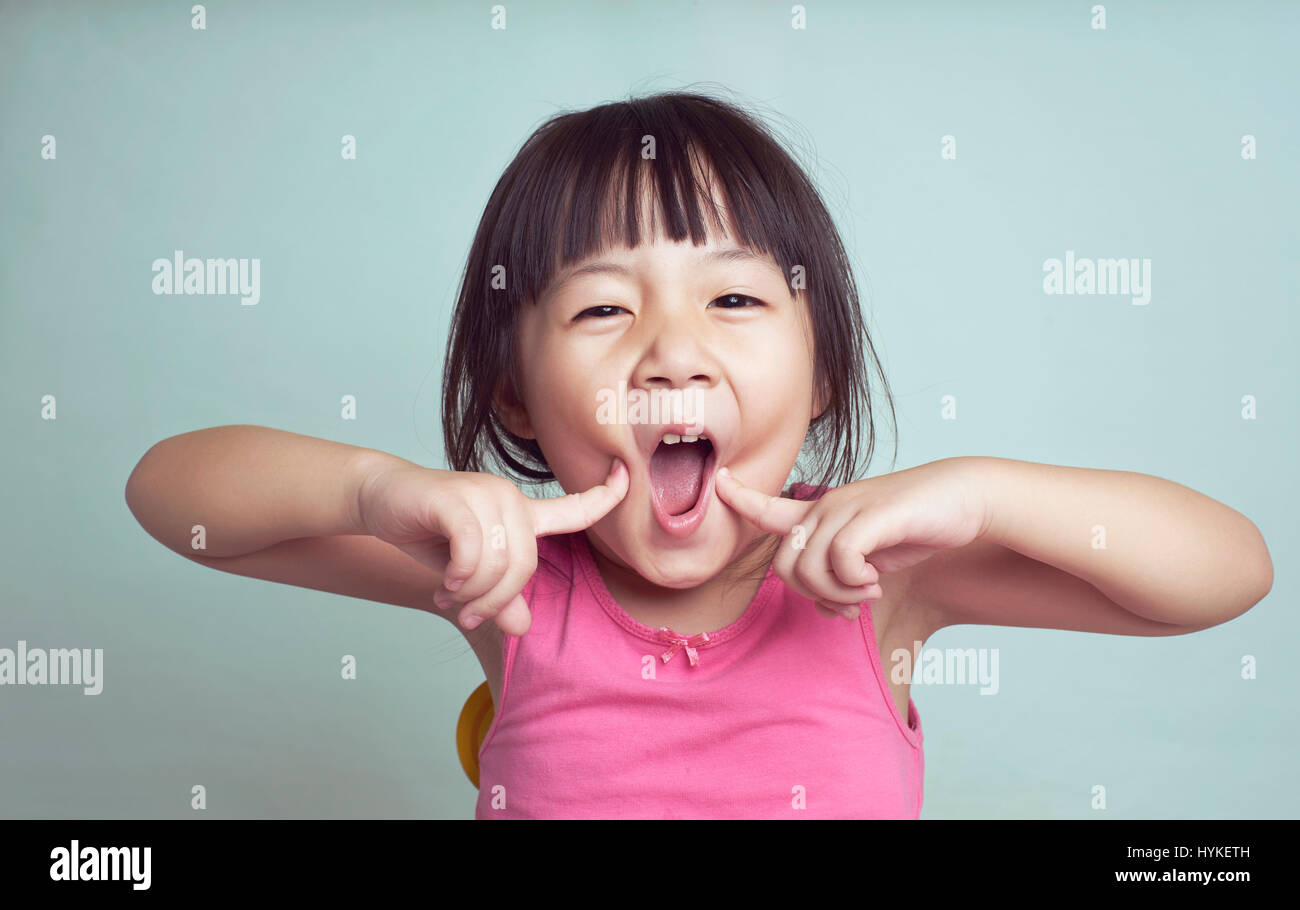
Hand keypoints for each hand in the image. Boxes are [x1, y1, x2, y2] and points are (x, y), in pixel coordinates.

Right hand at [357, 459, 628, 634]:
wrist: (381, 499)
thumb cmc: (430, 532)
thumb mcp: (468, 572)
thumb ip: (499, 595)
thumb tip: (523, 627)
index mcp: (522, 513)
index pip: (575, 508)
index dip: (605, 495)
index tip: (626, 473)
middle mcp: (510, 498)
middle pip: (526, 564)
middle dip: (496, 600)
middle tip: (469, 615)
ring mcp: (484, 493)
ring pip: (498, 562)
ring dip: (473, 593)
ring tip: (450, 597)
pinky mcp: (455, 498)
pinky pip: (473, 548)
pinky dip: (459, 575)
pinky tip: (445, 581)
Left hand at [713, 458, 987, 619]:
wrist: (963, 500)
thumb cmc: (915, 526)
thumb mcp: (872, 555)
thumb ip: (843, 577)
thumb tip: (826, 610)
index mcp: (823, 513)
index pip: (769, 506)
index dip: (741, 498)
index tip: (719, 481)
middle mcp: (826, 507)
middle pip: (782, 564)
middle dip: (812, 595)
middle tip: (849, 603)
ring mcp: (846, 508)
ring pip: (806, 566)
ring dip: (835, 594)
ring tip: (866, 593)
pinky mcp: (870, 516)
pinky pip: (838, 560)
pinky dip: (853, 583)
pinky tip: (875, 583)